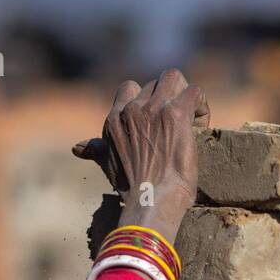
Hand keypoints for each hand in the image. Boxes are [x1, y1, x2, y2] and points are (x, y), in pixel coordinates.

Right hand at [73, 68, 209, 245]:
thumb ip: (97, 150)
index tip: (158, 121)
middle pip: (154, 83)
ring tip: (192, 119)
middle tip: (180, 124)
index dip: (146, 99)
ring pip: (173, 78)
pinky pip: (194, 92)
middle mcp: (132, 109)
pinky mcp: (176, 115)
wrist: (151, 201)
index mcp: (115, 118)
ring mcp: (153, 109)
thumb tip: (77, 148)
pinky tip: (201, 125)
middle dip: (169, 99)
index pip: (129, 88)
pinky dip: (201, 104)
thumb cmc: (133, 190)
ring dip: (185, 94)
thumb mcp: (109, 165)